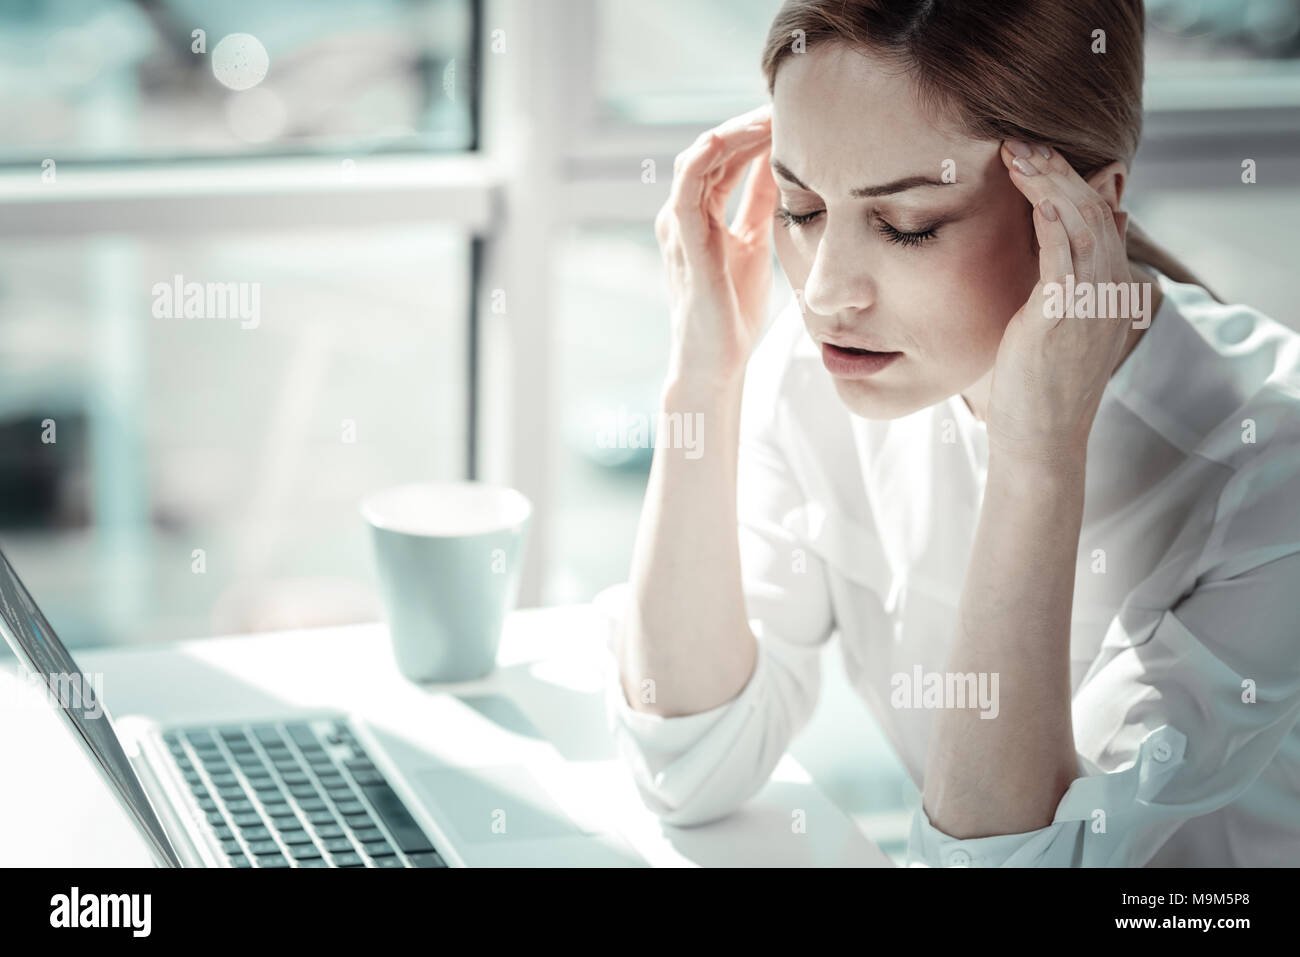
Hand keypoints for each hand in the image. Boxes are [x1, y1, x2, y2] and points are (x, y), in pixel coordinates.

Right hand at [654, 104, 777, 386]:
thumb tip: (782, 169)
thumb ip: (759, 207)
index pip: (724, 157)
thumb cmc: (734, 310)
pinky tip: (727, 138)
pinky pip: (686, 190)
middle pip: (711, 151)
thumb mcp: (754, 244)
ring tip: (769, 117)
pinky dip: (704, 158)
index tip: (790, 117)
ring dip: (733, 134)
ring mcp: (679, 227)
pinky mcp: (685, 244)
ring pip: (698, 160)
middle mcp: (683, 215)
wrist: (718, 361)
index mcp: (700, 215)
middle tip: (785, 107)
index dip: (753, 133)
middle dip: (747, 125)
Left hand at [983, 141, 1135, 469]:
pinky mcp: (1067, 316)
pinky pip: (1066, 258)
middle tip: (1019, 143)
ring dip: (1049, 185)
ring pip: (1081, 225)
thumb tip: (1073, 232)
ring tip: (1018, 156)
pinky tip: (1035, 197)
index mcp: (1111, 288)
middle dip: (1056, 172)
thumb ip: (1062, 277)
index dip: (1069, 180)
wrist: (1039, 437)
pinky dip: (1053, 223)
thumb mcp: (1054, 320)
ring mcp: (1093, 303)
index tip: (1032, 155)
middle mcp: (1112, 290)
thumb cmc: (1035, 383)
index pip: (1099, 216)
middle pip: (1093, 211)